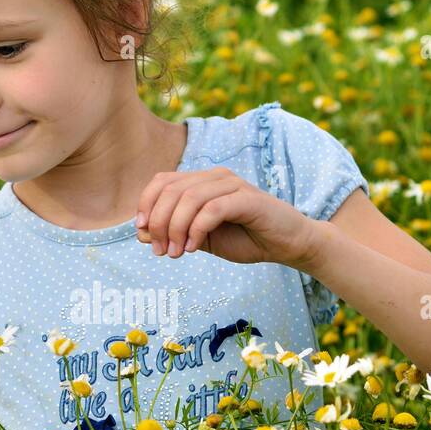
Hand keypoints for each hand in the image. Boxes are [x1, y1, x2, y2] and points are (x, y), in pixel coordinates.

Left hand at [134, 167, 317, 268]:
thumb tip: (141, 233)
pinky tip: (194, 247)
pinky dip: (196, 229)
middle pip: (171, 190)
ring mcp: (232, 184)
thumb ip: (174, 233)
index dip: (146, 204)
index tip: (141, 232)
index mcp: (201, 181)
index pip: (162, 182)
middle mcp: (214, 177)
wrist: (289, 245)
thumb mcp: (201, 238)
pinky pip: (212, 209)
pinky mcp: (248, 198)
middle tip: (160, 250)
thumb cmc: (246, 239)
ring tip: (177, 252)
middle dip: (159, 222)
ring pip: (189, 198)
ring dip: (176, 228)